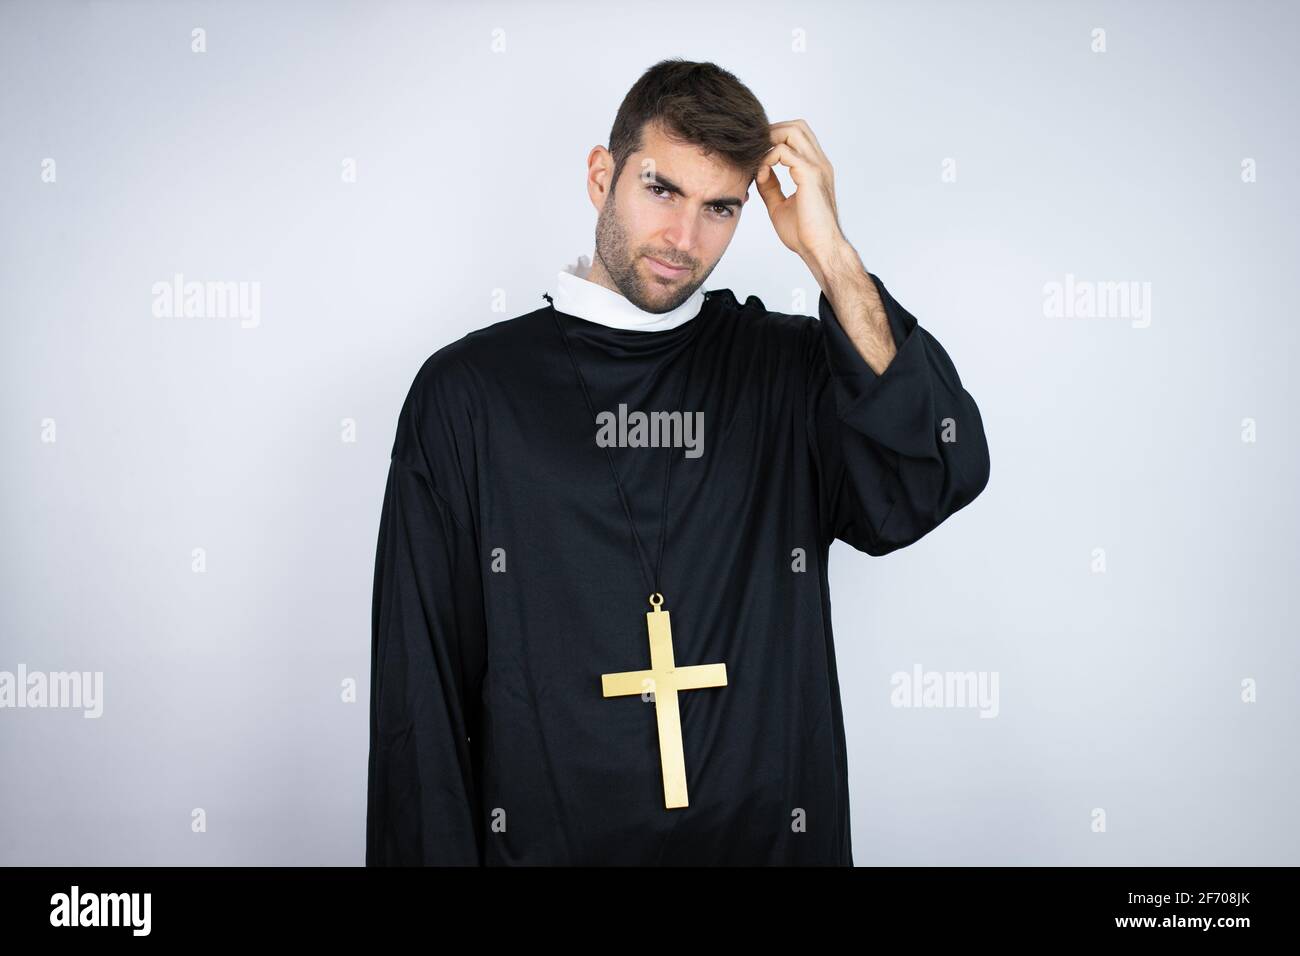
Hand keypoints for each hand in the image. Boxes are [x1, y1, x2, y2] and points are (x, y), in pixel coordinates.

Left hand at [754, 119, 846, 266]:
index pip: (797, 136)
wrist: (819, 249)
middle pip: (796, 126)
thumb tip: (759, 173)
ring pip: (793, 131)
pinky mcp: (810, 175)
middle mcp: (819, 163)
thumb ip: (771, 187)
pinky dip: (768, 159)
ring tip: (757, 161)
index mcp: (815, 169)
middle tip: (754, 152)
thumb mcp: (780, 205)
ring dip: (770, 141)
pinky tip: (760, 176)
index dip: (774, 139)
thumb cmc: (805, 233)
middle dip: (771, 133)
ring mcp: (817, 167)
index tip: (756, 156)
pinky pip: (784, 151)